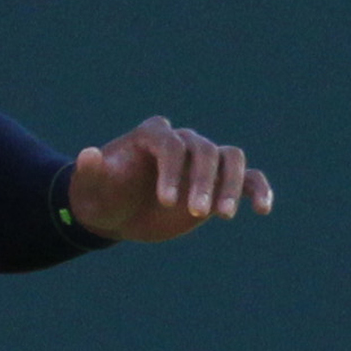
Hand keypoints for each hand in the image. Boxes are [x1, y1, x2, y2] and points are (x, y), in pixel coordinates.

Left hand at [68, 115, 273, 243]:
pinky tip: (262, 209)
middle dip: (201, 181)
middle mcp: (180, 141)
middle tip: (195, 214)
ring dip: (231, 184)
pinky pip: (247, 178)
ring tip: (223, 215)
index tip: (166, 203)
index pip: (170, 143)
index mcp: (151, 135)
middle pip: (203, 149)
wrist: (117, 212)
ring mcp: (200, 161)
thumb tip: (89, 155)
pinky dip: (257, 189)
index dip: (172, 171)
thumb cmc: (102, 195)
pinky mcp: (217, 183)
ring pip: (230, 157)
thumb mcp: (91, 188)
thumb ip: (91, 172)